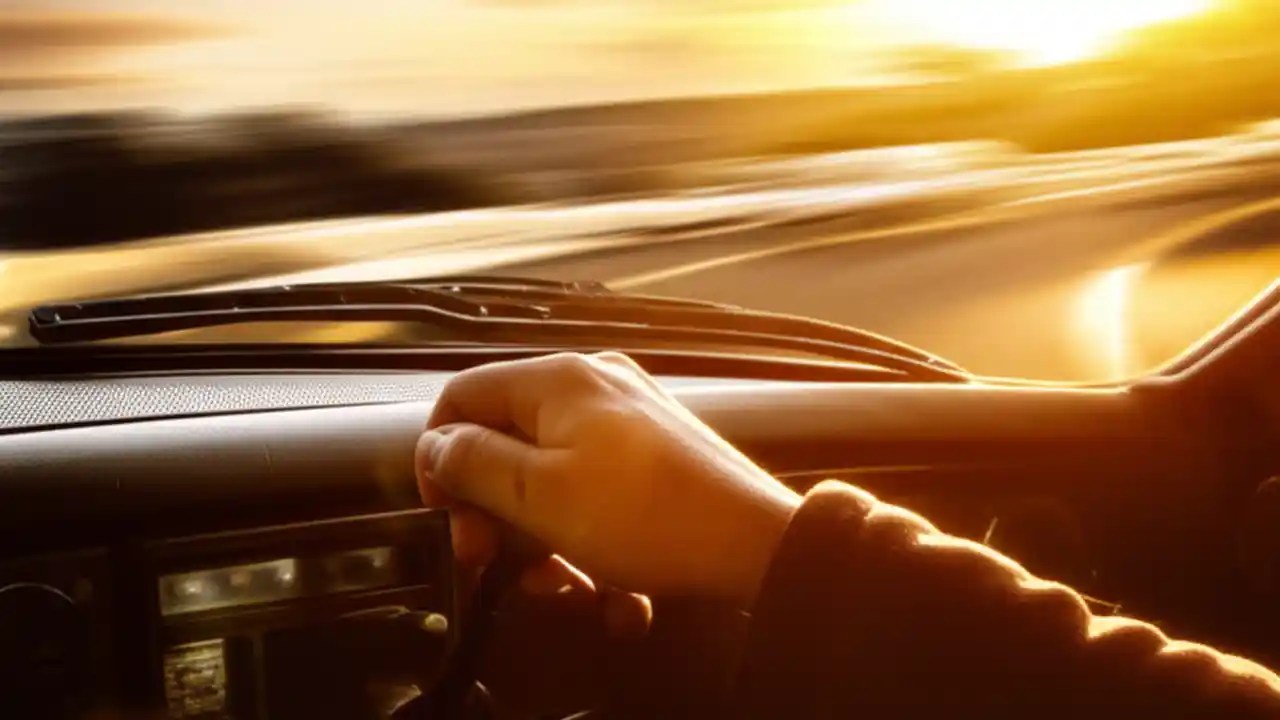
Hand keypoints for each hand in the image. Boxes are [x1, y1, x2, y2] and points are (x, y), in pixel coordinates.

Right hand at [415, 352, 799, 606]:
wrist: (755, 544)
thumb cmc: (651, 517)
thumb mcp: (538, 496)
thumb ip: (474, 464)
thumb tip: (437, 446)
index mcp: (557, 380)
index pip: (461, 397)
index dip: (439, 458)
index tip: (447, 512)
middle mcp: (593, 387)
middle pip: (507, 443)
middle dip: (495, 512)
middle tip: (494, 560)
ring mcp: (627, 421)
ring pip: (551, 480)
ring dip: (544, 540)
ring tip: (566, 586)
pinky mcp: (654, 457)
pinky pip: (596, 495)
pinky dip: (590, 540)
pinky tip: (610, 590)